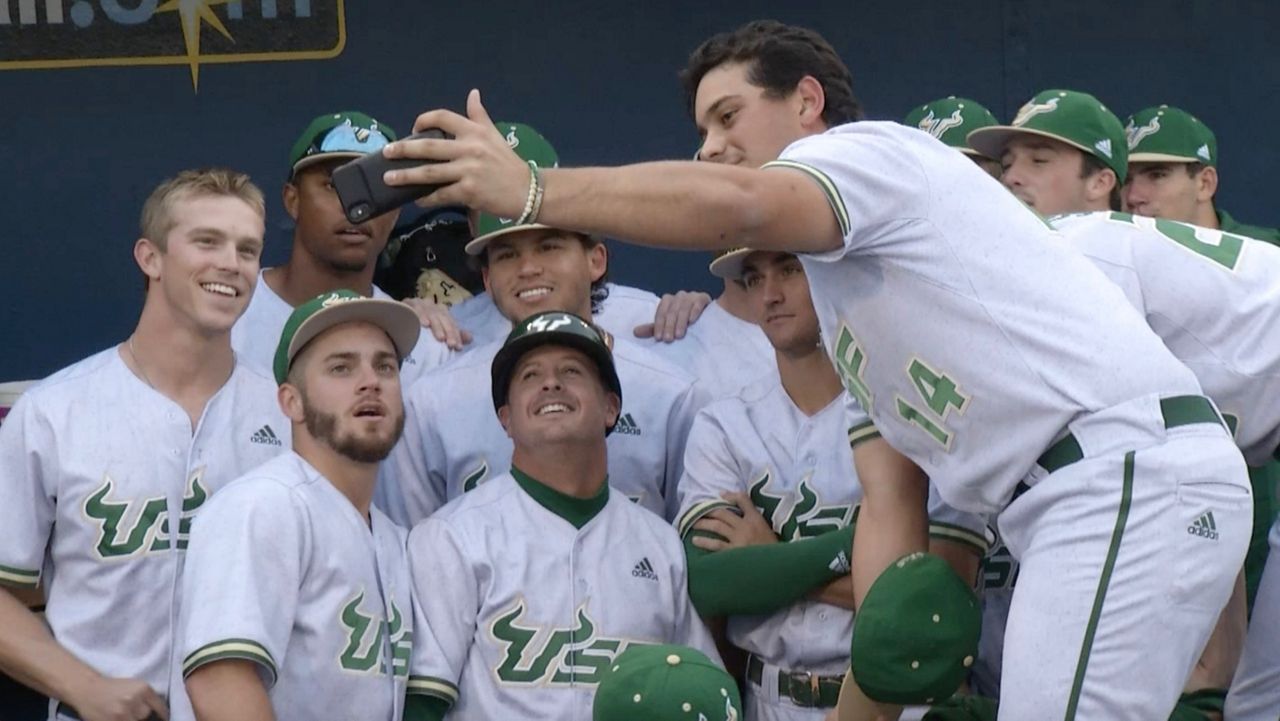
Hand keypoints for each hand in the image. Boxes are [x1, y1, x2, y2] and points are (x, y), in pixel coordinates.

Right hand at [67, 675, 167, 720]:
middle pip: (147, 716)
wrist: (88, 689)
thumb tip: (162, 715)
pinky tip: (121, 718)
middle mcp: (133, 700)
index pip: (160, 708)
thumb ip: (148, 698)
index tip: (163, 719)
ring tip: (126, 715)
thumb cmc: (113, 688)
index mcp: (143, 689)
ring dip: (133, 719)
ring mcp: (122, 713)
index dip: (162, 715)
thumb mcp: (135, 687)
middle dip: (143, 717)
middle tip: (135, 713)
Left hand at [383, 90, 529, 217]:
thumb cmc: (508, 163)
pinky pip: (441, 194)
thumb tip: (473, 93)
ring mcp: (468, 171)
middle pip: (428, 146)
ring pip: (429, 172)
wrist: (526, 190)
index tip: (413, 128)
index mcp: (474, 132)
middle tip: (387, 152)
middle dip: (403, 149)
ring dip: (406, 176)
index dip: (423, 120)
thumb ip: (479, 115)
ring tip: (389, 178)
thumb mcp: (494, 134)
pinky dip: (427, 198)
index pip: (442, 117)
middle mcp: (469, 148)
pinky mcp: (468, 191)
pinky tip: (417, 199)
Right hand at [400, 297, 471, 349]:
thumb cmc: (419, 332)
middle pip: (443, 318)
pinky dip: (420, 315)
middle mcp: (433, 305)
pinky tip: (423, 324)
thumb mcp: (437, 335)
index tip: (458, 348)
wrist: (396, 323)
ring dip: (436, 325)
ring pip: (432, 313)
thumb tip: (470, 338)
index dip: (456, 335)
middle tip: (450, 344)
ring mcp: (421, 302)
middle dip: (448, 331)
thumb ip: (454, 335)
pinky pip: (416, 307)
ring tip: (440, 338)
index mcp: (441, 312)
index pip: (451, 322)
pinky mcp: (408, 302)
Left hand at [633, 291, 711, 341]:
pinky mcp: (703, 297)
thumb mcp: (667, 327)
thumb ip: (653, 329)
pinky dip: (695, 310)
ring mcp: (691, 296)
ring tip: (680, 335)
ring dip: (680, 321)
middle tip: (669, 339)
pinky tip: (692, 321)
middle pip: (672, 309)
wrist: (707, 320)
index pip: (661, 311)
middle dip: (669, 325)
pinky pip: (698, 302)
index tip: (659, 338)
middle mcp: (679, 296)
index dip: (659, 325)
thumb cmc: (683, 324)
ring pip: (683, 306)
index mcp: (668, 301)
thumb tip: (635, 332)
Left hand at [691, 492, 777, 550]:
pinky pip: (716, 545)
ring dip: (703, 524)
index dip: (731, 496)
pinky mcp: (734, 552)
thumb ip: (756, 522)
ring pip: (717, 526)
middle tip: (698, 512)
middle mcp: (746, 526)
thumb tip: (740, 518)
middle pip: (723, 513)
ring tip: (693, 524)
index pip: (743, 500)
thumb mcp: (768, 531)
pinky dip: (704, 542)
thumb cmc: (774, 550)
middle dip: (709, 511)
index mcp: (756, 519)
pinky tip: (695, 541)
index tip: (721, 495)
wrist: (778, 566)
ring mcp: (739, 539)